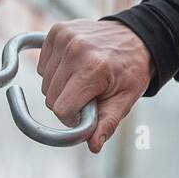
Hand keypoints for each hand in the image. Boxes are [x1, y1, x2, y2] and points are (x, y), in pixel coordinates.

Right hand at [37, 20, 152, 153]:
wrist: (136, 36)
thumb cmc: (130, 71)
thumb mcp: (125, 100)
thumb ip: (107, 124)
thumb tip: (93, 145)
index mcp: (94, 69)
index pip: (61, 109)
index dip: (70, 118)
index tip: (84, 111)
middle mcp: (76, 50)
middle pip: (50, 98)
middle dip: (66, 102)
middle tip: (86, 94)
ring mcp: (65, 38)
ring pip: (44, 83)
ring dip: (59, 87)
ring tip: (82, 78)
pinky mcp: (57, 31)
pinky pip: (42, 65)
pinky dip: (54, 71)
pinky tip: (73, 66)